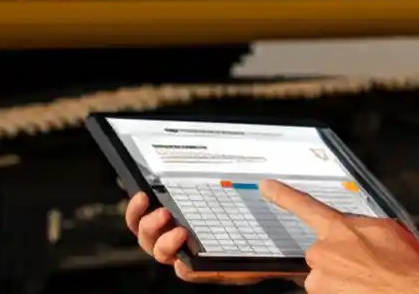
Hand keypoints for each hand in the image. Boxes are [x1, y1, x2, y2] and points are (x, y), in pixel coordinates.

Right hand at [123, 191, 303, 285]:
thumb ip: (214, 175)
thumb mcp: (230, 187)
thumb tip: (202, 146)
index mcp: (177, 216)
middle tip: (162, 213)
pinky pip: (187, 272)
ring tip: (179, 230)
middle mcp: (178, 237)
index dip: (135, 209)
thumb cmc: (251, 208)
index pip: (145, 215)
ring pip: (161, 255)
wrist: (282, 237)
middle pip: (146, 237)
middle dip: (146, 225)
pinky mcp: (208, 271)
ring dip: (162, 243)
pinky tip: (188, 254)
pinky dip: (183, 265)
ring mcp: (191, 255)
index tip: (141, 194)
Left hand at [260, 179, 418, 292]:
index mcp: (340, 229)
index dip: (284, 195)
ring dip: (342, 281)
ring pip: (325, 279)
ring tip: (372, 284)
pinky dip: (345, 293)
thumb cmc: (411, 266)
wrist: (417, 292)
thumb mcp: (395, 232)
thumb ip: (372, 229)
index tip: (266, 186)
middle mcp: (323, 252)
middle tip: (368, 268)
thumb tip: (379, 235)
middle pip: (323, 253)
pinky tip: (367, 291)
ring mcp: (320, 280)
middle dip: (340, 260)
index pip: (305, 206)